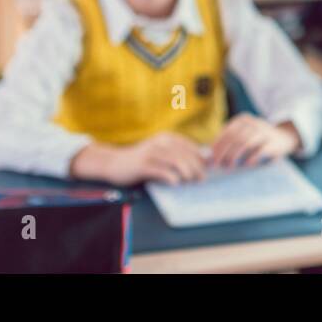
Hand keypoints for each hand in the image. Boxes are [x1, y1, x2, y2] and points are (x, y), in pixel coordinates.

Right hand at [71, 132, 206, 186]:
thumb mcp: (160, 154)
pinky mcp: (142, 165)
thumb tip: (200, 164)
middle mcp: (160, 143)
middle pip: (185, 154)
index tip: (207, 169)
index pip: (190, 147)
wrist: (114, 163)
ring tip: (192, 181)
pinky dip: (170, 177)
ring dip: (187, 172)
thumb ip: (177, 156)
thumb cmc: (141, 161)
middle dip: (197, 167)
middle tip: (202, 179)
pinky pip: (160, 170)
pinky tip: (176, 183)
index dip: (200, 158)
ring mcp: (151, 153)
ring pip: (175, 161)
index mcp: (167, 138)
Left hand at [209, 114, 299, 167]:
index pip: (226, 132)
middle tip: (217, 165)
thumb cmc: (256, 140)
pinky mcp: (272, 142)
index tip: (211, 159)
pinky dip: (251, 158)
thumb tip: (209, 157)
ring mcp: (264, 131)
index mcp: (242, 119)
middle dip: (223, 152)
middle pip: (234, 138)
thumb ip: (228, 142)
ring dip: (234, 156)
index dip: (217, 146)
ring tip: (229, 166)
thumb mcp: (242, 135)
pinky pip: (259, 150)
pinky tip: (246, 165)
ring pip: (244, 143)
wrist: (283, 138)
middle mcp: (253, 123)